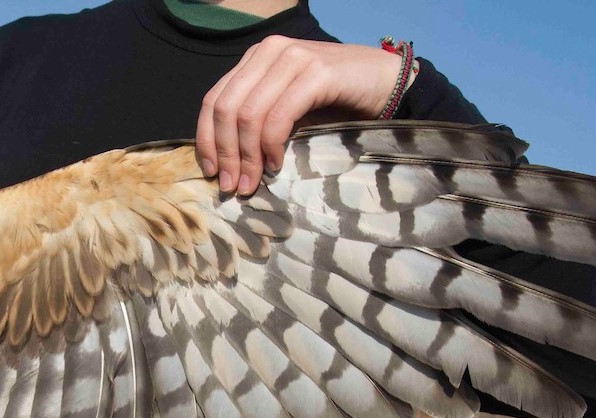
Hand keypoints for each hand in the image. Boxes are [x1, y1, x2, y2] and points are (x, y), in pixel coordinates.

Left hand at [196, 36, 403, 194]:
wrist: (388, 84)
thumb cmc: (336, 102)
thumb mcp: (287, 109)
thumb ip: (258, 122)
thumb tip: (227, 164)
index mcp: (256, 59)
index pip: (215, 99)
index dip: (207, 139)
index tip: (212, 173)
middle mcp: (269, 52)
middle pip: (227, 109)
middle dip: (226, 154)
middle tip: (232, 186)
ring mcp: (292, 58)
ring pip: (249, 114)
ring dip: (247, 157)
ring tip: (252, 183)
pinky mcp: (317, 72)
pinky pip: (279, 115)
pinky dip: (272, 145)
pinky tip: (276, 164)